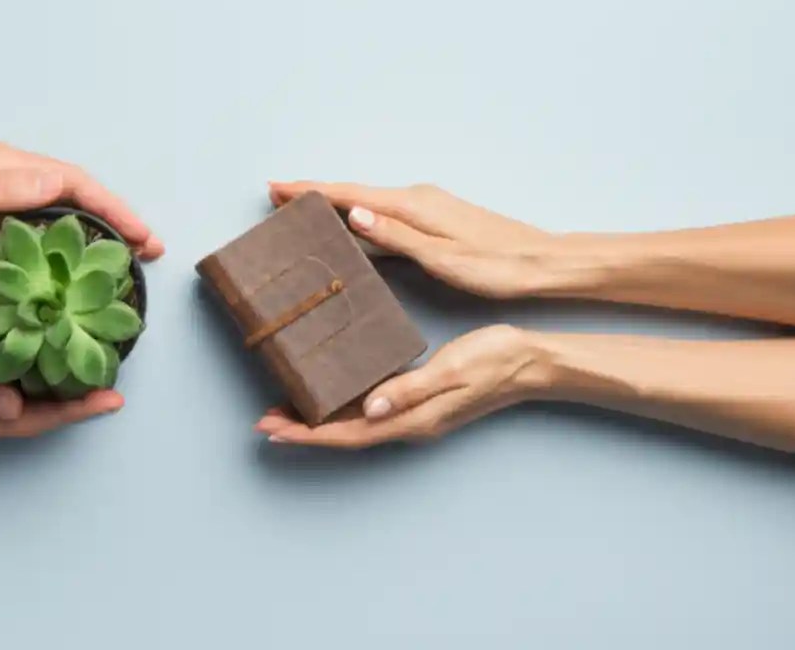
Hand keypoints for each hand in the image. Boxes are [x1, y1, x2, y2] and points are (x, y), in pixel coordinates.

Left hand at [0, 140, 163, 254]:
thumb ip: (0, 188)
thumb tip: (59, 184)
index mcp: (3, 164)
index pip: (75, 182)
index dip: (114, 208)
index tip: (142, 236)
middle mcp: (6, 173)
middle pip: (77, 194)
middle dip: (117, 220)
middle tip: (148, 253)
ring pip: (60, 211)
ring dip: (94, 233)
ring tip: (123, 263)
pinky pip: (37, 227)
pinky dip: (63, 244)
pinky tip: (70, 267)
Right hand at [0, 313, 121, 439]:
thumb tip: (14, 403)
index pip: (32, 419)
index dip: (74, 410)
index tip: (112, 397)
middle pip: (36, 410)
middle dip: (76, 398)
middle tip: (115, 375)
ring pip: (23, 391)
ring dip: (57, 378)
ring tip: (93, 358)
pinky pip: (5, 369)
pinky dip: (32, 357)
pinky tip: (49, 339)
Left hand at [255, 325, 545, 448]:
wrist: (531, 362)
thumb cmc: (494, 360)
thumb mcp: (452, 370)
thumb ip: (409, 390)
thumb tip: (369, 408)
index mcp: (413, 418)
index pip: (348, 433)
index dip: (308, 434)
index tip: (272, 430)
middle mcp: (409, 423)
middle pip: (344, 434)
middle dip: (302, 431)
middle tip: (263, 422)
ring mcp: (416, 415)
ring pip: (355, 425)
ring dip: (318, 422)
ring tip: (284, 411)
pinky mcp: (421, 402)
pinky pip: (371, 413)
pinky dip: (343, 410)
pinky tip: (330, 396)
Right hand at [269, 181, 550, 298]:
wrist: (542, 263)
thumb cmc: (495, 266)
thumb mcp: (442, 258)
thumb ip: (396, 237)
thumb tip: (353, 214)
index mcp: (413, 206)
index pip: (349, 194)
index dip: (311, 191)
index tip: (276, 187)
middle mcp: (417, 199)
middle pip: (354, 192)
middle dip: (315, 193)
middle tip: (276, 196)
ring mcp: (427, 207)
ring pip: (368, 202)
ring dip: (335, 204)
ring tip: (303, 209)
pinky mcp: (436, 219)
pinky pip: (384, 212)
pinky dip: (359, 215)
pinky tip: (352, 227)